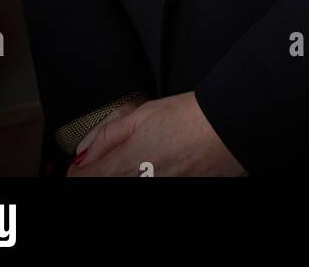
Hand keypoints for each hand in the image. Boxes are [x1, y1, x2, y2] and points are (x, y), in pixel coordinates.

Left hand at [65, 91, 247, 176]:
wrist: (229, 130)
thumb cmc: (191, 118)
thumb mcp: (143, 113)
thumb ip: (108, 135)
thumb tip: (84, 152)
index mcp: (123, 165)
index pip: (79, 181)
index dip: (80, 170)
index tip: (85, 163)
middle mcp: (136, 187)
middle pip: (100, 187)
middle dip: (101, 174)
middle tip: (115, 159)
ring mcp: (156, 194)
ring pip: (122, 190)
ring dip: (124, 178)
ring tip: (145, 161)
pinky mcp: (175, 196)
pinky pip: (150, 191)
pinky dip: (148, 180)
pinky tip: (159, 168)